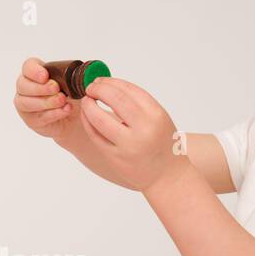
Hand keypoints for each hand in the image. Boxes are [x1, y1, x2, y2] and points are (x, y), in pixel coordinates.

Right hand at [13, 57, 76, 139]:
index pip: (27, 67)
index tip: (45, 76)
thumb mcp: (75, 81)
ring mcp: (25, 105)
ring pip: (27, 102)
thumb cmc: (71, 95)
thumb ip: (78, 74)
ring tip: (63, 100)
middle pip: (23, 85)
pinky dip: (53, 113)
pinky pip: (39, 117)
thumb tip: (88, 71)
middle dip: (41, 87)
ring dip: (46, 101)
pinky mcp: (31, 120)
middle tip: (56, 89)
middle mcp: (25, 88)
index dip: (34, 71)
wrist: (75, 117)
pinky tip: (65, 110)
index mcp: (34, 73)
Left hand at [77, 77, 183, 191]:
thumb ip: (138, 103)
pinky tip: (87, 117)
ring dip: (88, 106)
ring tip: (87, 101)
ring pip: (99, 119)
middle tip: (91, 88)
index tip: (100, 80)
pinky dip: (88, 123)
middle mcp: (143, 129)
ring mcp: (128, 145)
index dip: (110, 82)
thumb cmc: (161, 143)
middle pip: (114, 99)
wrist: (167, 175)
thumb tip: (108, 86)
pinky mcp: (115, 158)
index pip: (128, 89)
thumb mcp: (158, 118)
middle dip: (98, 89)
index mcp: (155, 115)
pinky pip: (95, 136)